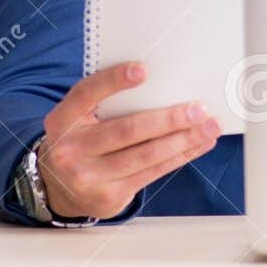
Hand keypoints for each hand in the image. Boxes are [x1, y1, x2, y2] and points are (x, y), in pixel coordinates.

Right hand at [37, 62, 220, 220]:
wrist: (58, 186)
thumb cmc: (79, 138)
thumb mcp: (77, 117)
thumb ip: (103, 101)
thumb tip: (156, 81)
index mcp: (62, 120)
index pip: (87, 94)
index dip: (114, 81)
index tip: (143, 70)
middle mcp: (72, 150)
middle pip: (127, 130)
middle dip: (168, 119)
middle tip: (198, 108)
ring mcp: (90, 177)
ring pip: (146, 155)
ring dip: (183, 140)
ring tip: (209, 126)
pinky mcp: (110, 196)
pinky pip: (152, 173)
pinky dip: (179, 157)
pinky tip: (197, 144)